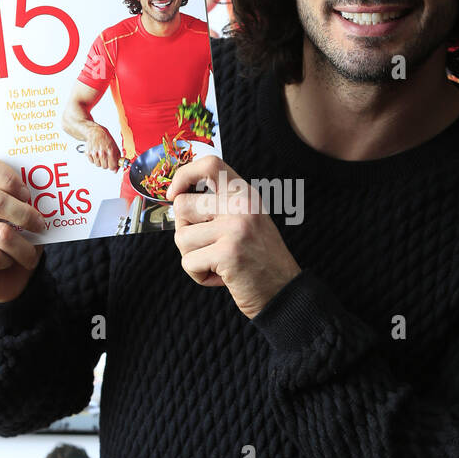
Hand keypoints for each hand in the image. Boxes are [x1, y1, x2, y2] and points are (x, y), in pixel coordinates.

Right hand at [0, 154, 44, 303]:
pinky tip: (7, 262)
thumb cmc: (14, 240)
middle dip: (25, 214)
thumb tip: (46, 193)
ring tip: (29, 253)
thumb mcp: (21, 216)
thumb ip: (25, 200)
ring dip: (23, 247)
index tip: (27, 194)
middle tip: (40, 225)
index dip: (9, 178)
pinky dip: (9, 261)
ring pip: (0, 234)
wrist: (4, 279)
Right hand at [84, 124, 121, 170]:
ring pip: (98, 165)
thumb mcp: (115, 148)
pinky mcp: (88, 153)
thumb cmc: (106, 139)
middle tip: (106, 158)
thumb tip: (116, 170)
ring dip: (100, 162)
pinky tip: (96, 153)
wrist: (95, 132)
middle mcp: (102, 153)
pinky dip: (94, 159)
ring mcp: (94, 153)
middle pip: (105, 167)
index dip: (113, 166)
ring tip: (101, 154)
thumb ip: (117, 159)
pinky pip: (92, 162)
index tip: (113, 164)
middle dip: (106, 164)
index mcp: (110, 151)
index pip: (112, 167)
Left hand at [168, 155, 300, 320]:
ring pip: (181, 237)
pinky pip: (188, 262)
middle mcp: (242, 205)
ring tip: (218, 264)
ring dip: (193, 257)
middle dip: (185, 231)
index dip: (184, 175)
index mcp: (246, 194)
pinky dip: (199, 275)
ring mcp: (235, 227)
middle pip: (182, 205)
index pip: (210, 165)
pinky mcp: (227, 253)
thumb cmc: (258, 260)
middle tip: (207, 246)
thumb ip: (219, 205)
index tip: (174, 194)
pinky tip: (222, 277)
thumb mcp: (246, 221)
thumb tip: (176, 199)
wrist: (284, 292)